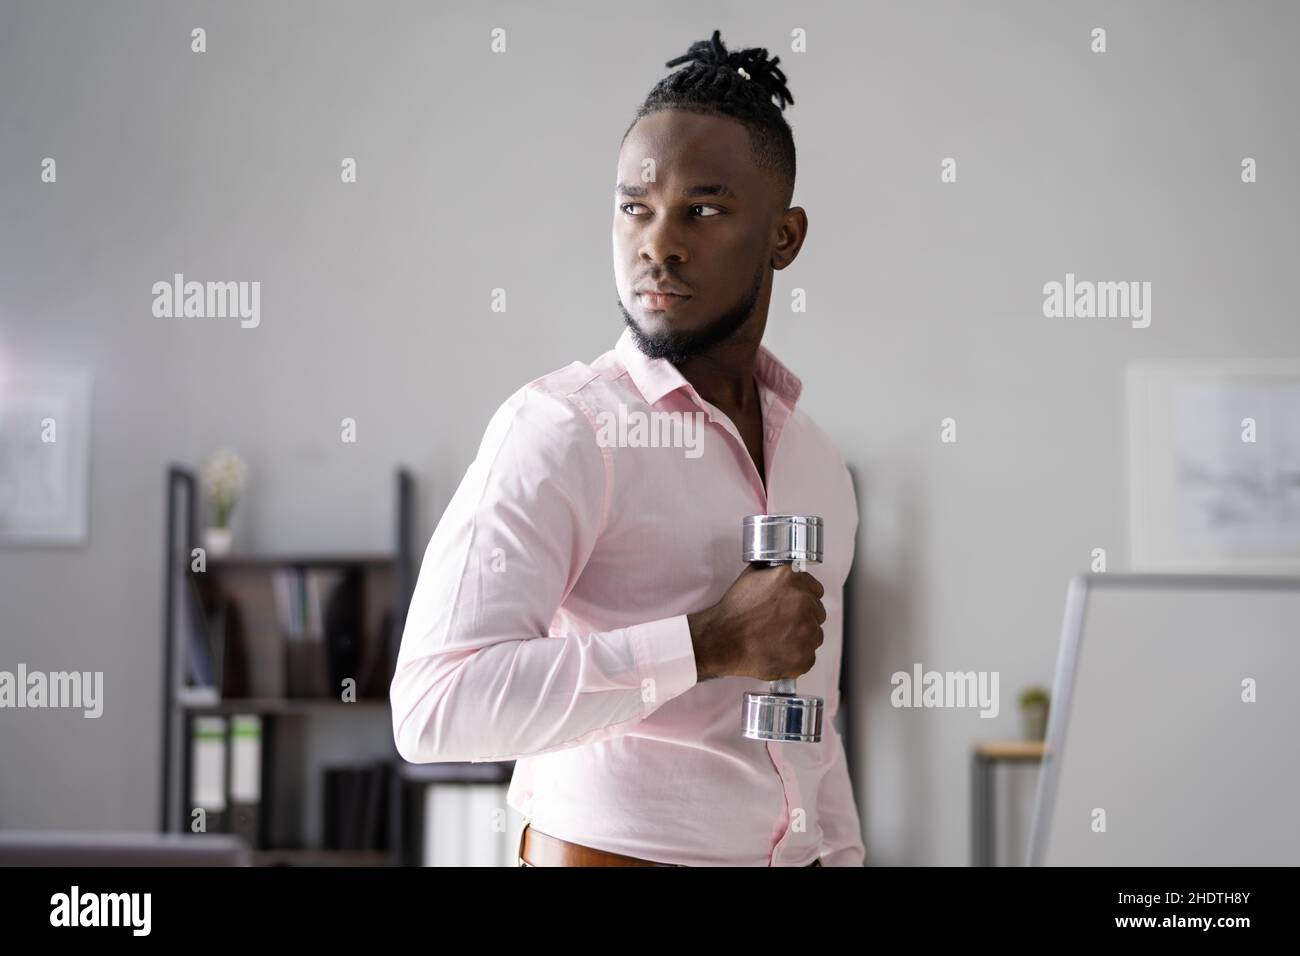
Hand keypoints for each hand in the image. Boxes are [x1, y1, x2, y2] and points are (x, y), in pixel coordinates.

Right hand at [688, 563, 825, 680]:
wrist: (722, 640)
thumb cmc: (734, 610)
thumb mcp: (751, 576)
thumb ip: (775, 571)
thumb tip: (788, 570)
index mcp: (792, 580)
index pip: (816, 590)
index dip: (805, 599)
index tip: (795, 607)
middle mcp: (804, 603)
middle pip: (818, 613)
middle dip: (803, 619)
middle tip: (782, 625)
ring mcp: (806, 631)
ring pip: (815, 636)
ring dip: (801, 638)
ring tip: (777, 639)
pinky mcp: (804, 657)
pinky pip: (808, 657)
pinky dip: (796, 657)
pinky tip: (778, 652)